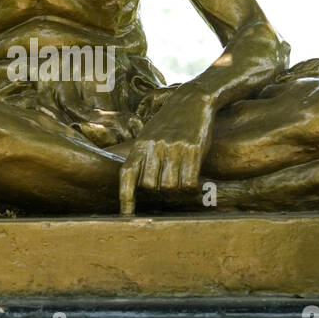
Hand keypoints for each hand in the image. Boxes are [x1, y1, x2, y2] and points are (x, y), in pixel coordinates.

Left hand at [119, 94, 214, 214]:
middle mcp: (155, 147)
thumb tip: (137, 185)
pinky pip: (189, 181)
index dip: (126, 197)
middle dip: (158, 188)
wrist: (191, 102)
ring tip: (181, 176)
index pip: (128, 174)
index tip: (126, 216)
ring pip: (169, 186)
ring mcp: (174, 148)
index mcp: (141, 145)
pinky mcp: (193, 149)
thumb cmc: (169, 123)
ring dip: (176, 187)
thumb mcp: (148, 135)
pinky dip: (191, 186)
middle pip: (150, 185)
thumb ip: (142, 157)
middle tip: (168, 179)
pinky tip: (193, 177)